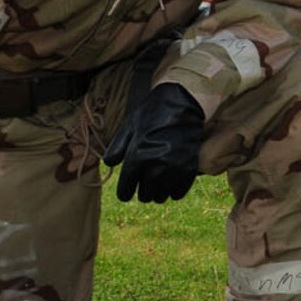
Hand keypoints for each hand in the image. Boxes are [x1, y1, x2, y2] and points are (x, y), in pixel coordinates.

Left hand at [104, 82, 205, 202]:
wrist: (182, 103)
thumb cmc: (152, 114)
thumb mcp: (130, 127)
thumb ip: (117, 147)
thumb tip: (110, 164)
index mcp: (138, 155)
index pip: (127, 187)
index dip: (125, 193)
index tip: (125, 194)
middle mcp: (156, 164)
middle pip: (145, 194)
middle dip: (142, 193)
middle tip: (143, 188)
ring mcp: (174, 167)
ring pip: (162, 196)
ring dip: (157, 195)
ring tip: (156, 188)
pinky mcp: (189, 168)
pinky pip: (178, 192)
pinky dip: (173, 193)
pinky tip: (170, 188)